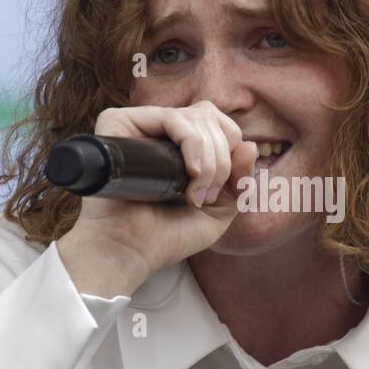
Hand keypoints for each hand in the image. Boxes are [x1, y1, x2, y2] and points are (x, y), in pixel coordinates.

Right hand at [56, 101, 258, 295]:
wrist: (130, 252)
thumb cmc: (168, 236)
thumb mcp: (219, 211)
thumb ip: (240, 180)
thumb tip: (250, 144)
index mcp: (180, 145)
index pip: (220, 124)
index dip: (232, 152)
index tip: (223, 190)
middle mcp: (159, 131)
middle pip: (211, 118)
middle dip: (222, 160)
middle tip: (205, 196)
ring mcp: (139, 125)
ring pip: (195, 117)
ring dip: (210, 158)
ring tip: (194, 194)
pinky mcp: (118, 122)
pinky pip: (171, 117)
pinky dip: (192, 143)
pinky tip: (191, 173)